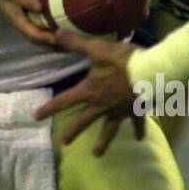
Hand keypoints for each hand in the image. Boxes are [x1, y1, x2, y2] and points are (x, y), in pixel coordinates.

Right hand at [0, 0, 64, 45]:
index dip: (25, 2)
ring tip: (65, 46)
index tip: (39, 7)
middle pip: (21, 26)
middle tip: (56, 38)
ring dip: (45, 42)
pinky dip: (48, 40)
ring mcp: (15, 16)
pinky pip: (34, 34)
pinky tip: (65, 43)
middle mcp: (10, 6)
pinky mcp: (21, 22)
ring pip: (29, 34)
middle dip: (38, 35)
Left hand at [34, 31, 143, 154]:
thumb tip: (55, 34)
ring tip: (96, 154)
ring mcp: (120, 111)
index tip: (36, 116)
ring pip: (108, 130)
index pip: (65, 101)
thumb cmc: (123, 61)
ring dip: (102, 142)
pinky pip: (137, 123)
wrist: (151, 73)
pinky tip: (140, 140)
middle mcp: (102, 106)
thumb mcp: (97, 49)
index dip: (50, 108)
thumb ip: (76, 43)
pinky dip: (139, 131)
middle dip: (73, 131)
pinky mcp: (136, 111)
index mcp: (91, 91)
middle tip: (64, 142)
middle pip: (84, 121)